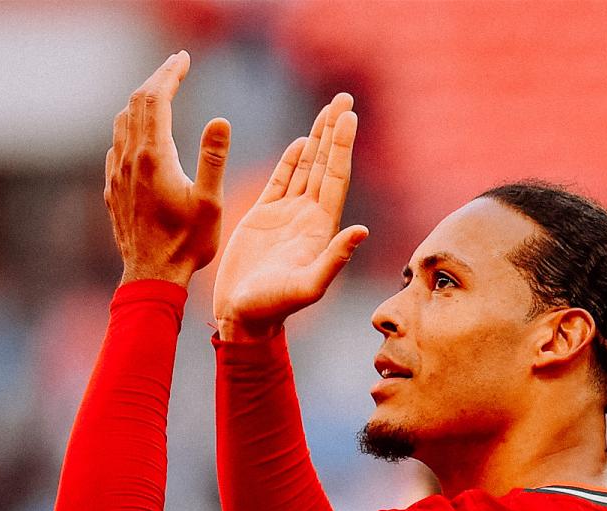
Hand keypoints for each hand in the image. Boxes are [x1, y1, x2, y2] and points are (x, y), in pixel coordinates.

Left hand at [105, 51, 229, 287]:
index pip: (156, 99)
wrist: (151, 276)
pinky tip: (141, 133)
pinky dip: (130, 125)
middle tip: (175, 66)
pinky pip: (117, 144)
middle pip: (136, 103)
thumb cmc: (186, 244)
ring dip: (141, 100)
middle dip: (156, 79)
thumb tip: (220, 120)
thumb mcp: (210, 203)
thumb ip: (214, 158)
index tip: (183, 58)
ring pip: (122, 121)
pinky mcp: (113, 188)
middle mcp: (130, 160)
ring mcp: (117, 174)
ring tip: (160, 92)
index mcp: (154, 157)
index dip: (169, 73)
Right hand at [213, 93, 367, 340]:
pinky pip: (282, 180)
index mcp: (320, 227)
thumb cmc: (275, 307)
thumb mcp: (308, 286)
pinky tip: (302, 142)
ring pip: (306, 167)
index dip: (342, 145)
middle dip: (334, 131)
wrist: (244, 317)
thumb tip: (362, 230)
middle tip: (344, 98)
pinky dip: (292, 160)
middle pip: (326, 164)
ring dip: (317, 138)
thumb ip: (335, 259)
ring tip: (328, 109)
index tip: (349, 115)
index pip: (335, 177)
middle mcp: (308, 216)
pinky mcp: (264, 217)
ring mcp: (287, 215)